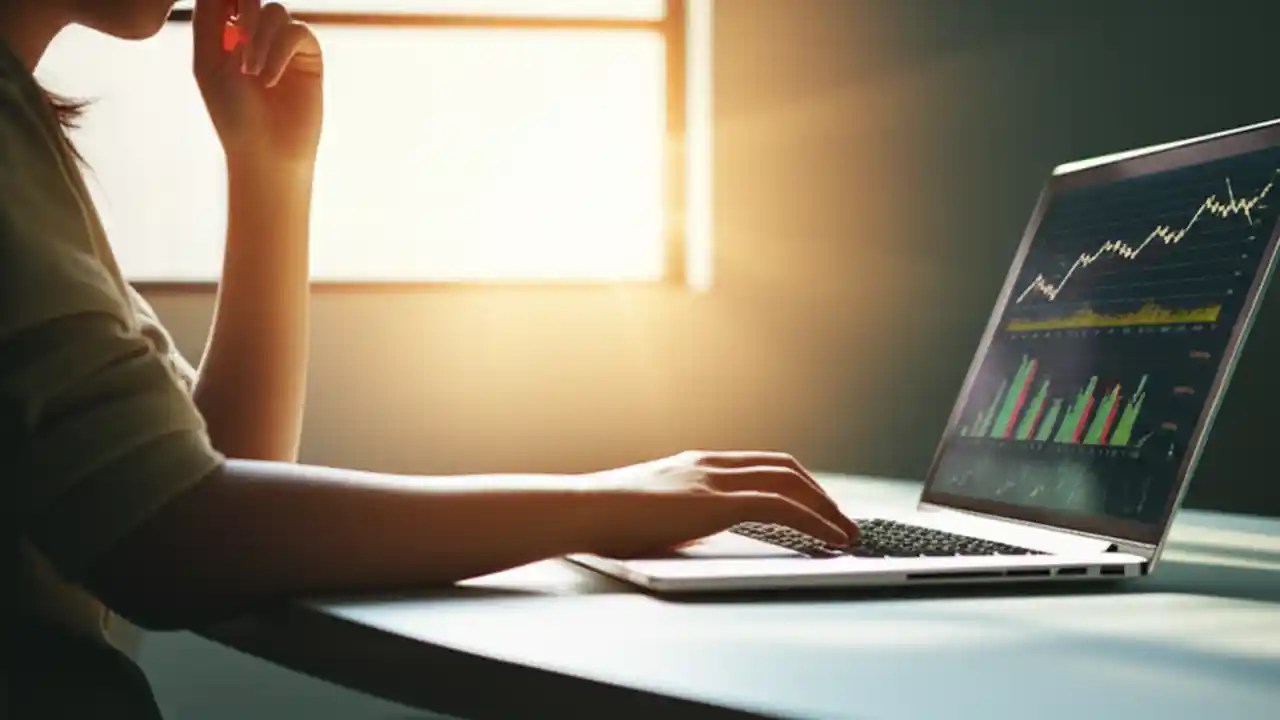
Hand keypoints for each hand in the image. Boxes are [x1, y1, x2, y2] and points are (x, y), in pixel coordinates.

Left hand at [193, 0, 322, 165]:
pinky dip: (280, 52)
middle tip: (238, 37)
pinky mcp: (309, 57)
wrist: (268, 151)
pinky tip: (270, 81)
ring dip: (261, 39)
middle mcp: (258, 35)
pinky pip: (298, 32)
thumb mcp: (208, 62)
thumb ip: (208, 20)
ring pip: (276, 12)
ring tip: (252, 72)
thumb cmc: (233, 114)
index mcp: (228, 34)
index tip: (226, 19)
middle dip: (245, 8)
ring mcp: (285, 44)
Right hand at [588, 451, 859, 556]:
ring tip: (847, 533)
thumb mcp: (648, 511)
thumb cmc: (601, 519)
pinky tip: (830, 539)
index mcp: (693, 464)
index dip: (794, 483)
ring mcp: (713, 479)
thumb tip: (686, 530)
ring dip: (826, 508)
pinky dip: (814, 521)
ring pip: (790, 482)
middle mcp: (708, 464)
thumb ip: (675, 513)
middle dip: (819, 494)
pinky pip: (781, 507)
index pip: (758, 464)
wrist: (578, 510)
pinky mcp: (715, 502)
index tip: (813, 503)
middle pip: (783, 467)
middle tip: (840, 520)